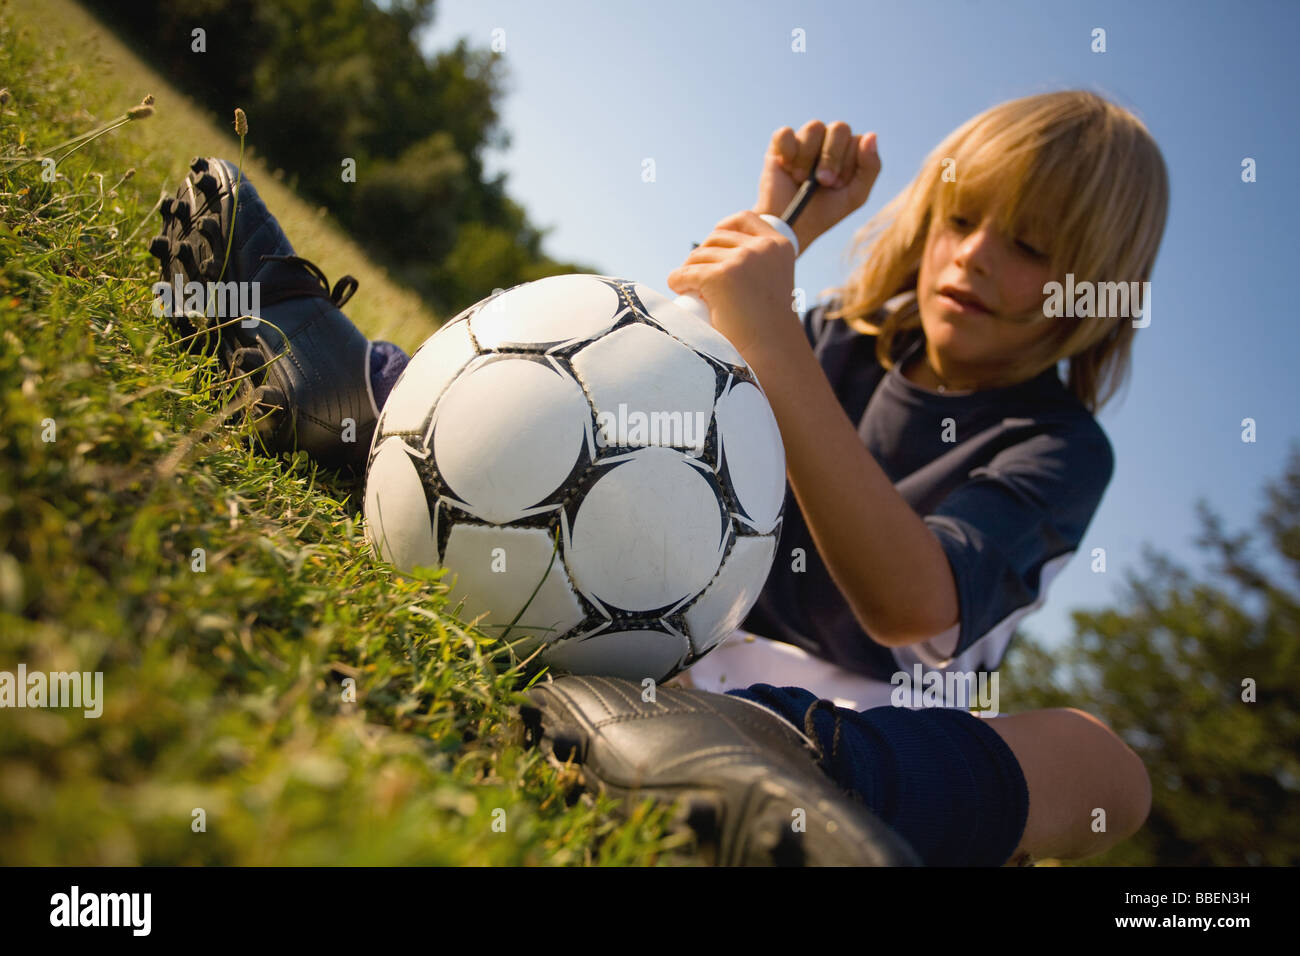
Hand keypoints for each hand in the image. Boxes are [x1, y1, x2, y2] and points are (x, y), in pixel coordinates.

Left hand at [666, 210, 798, 360]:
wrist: (772, 352)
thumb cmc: (770, 327)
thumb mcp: (774, 284)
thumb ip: (762, 267)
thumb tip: (723, 252)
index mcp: (779, 245)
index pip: (744, 218)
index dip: (723, 227)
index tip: (713, 244)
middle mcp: (762, 248)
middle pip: (716, 238)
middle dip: (701, 255)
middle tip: (697, 277)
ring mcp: (741, 260)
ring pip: (698, 257)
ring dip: (688, 271)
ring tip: (690, 290)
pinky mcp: (720, 277)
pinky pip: (685, 273)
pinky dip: (677, 281)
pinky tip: (678, 288)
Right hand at [754, 120, 880, 254]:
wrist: (790, 227)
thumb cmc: (825, 212)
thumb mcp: (855, 196)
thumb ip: (871, 167)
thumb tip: (872, 135)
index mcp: (849, 151)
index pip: (857, 141)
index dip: (848, 164)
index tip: (837, 186)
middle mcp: (829, 140)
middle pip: (839, 128)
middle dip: (831, 158)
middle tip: (822, 181)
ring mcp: (805, 140)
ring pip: (814, 127)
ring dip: (808, 157)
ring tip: (799, 179)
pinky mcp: (780, 144)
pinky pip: (785, 133)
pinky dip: (787, 150)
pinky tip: (785, 167)